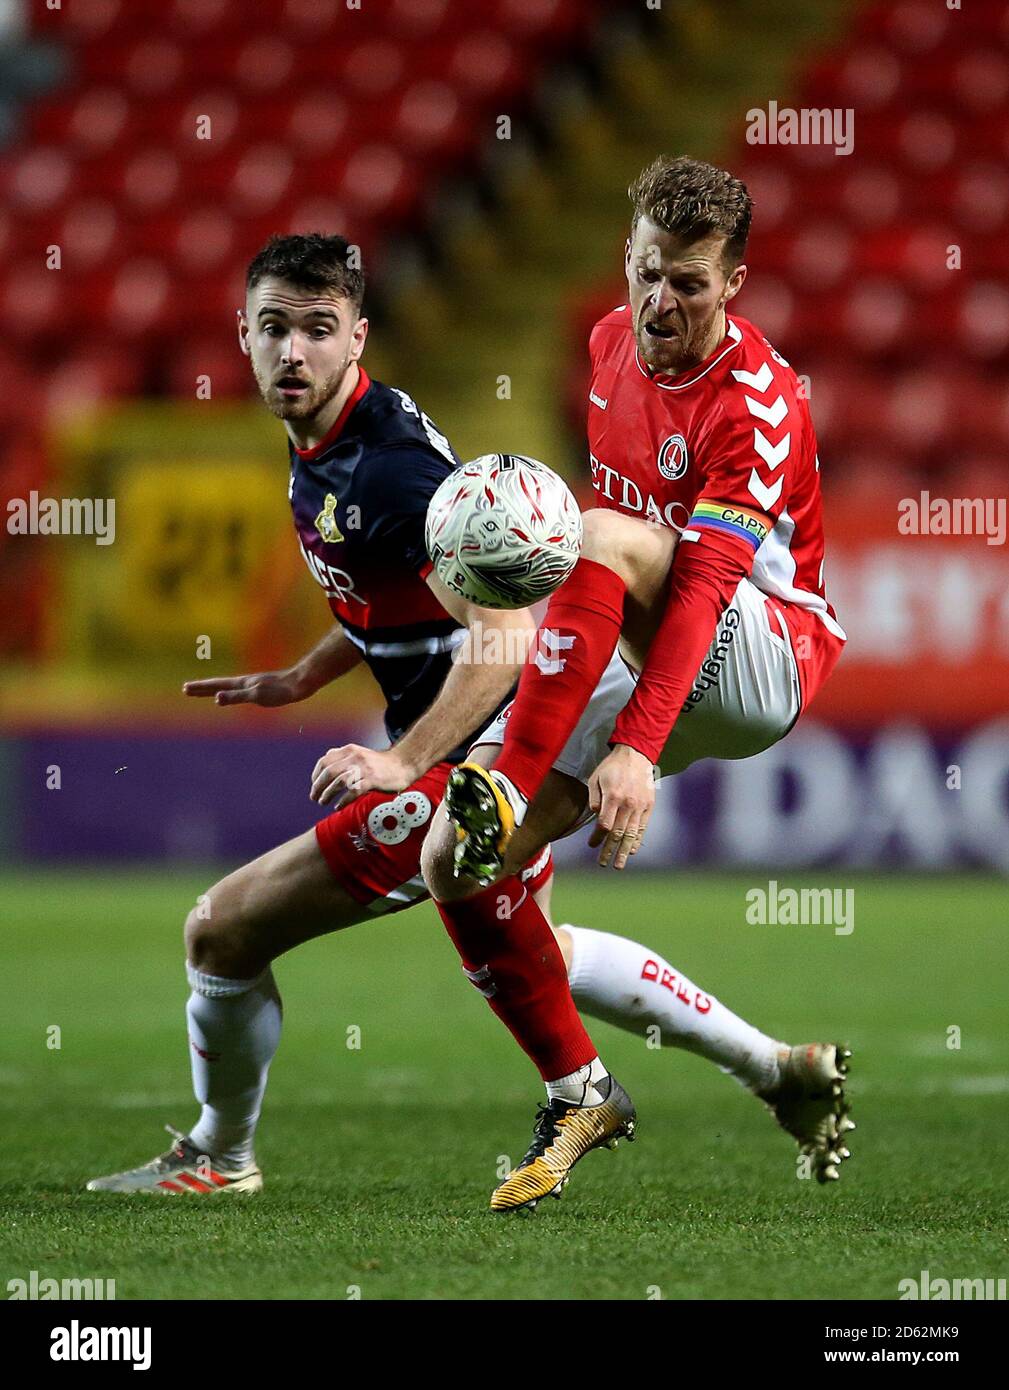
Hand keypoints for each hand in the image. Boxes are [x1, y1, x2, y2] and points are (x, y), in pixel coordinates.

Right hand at [183, 667, 309, 707]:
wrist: (301, 683)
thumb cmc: (280, 691)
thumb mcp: (256, 696)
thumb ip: (236, 697)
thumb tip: (217, 699)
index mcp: (241, 684)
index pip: (215, 686)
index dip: (200, 688)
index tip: (185, 688)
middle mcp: (245, 683)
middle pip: (219, 685)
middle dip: (202, 688)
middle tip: (186, 689)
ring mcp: (253, 685)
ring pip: (229, 688)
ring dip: (215, 690)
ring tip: (206, 692)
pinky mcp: (263, 690)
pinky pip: (240, 692)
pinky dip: (231, 693)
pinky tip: (235, 695)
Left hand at [309, 744, 416, 806]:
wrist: (404, 764)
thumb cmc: (380, 763)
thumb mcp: (360, 753)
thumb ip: (343, 756)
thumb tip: (325, 759)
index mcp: (349, 750)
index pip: (325, 761)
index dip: (316, 775)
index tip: (314, 785)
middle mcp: (355, 757)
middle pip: (329, 772)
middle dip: (318, 786)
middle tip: (314, 797)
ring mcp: (364, 768)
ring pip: (338, 782)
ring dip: (328, 794)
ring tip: (323, 802)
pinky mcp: (373, 780)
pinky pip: (353, 791)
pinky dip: (343, 800)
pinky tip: (338, 806)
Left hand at [587, 744, 655, 869]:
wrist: (635, 755)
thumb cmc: (611, 767)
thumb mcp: (595, 778)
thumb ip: (594, 798)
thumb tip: (596, 816)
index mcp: (613, 797)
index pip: (604, 825)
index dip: (597, 838)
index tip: (591, 845)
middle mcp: (628, 804)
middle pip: (617, 834)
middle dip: (609, 851)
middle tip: (602, 863)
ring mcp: (640, 806)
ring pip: (631, 834)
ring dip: (624, 852)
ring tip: (618, 865)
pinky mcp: (649, 806)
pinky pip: (642, 827)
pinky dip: (637, 840)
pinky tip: (631, 851)